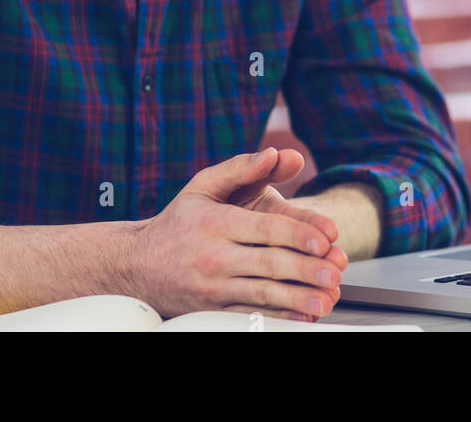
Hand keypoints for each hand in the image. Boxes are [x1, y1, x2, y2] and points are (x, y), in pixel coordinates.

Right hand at [129, 147, 347, 320]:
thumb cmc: (177, 223)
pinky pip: (251, 315)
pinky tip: (302, 315)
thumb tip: (274, 153)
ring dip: (299, 298)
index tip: (326, 239)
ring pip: (263, 294)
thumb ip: (241, 168)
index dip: (298, 234)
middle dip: (305, 269)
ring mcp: (213, 288)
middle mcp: (214, 257)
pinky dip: (279, 317)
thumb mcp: (202, 186)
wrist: (135, 265)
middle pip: (269, 264)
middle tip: (335, 272)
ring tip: (327, 298)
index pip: (265, 228)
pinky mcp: (212, 311)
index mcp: (216, 222)